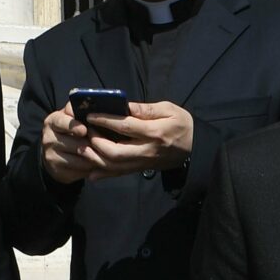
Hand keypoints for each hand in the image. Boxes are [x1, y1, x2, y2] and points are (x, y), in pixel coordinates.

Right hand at [40, 105, 106, 185]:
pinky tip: (96, 164)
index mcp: (53, 121)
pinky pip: (80, 171)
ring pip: (80, 158)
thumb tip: (95, 105)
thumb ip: (79, 110)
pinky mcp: (58, 171)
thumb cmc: (69, 132)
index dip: (73, 125)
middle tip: (106, 144)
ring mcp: (51, 156)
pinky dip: (91, 168)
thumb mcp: (71, 118)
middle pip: (76, 143)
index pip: (61, 121)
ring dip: (95, 157)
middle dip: (93, 144)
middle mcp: (48, 138)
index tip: (83, 130)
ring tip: (104, 154)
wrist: (54, 156)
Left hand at [79, 100, 194, 174]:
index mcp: (155, 132)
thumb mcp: (169, 109)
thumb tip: (123, 105)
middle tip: (85, 132)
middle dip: (96, 143)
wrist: (196, 148)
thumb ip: (145, 109)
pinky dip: (104, 174)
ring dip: (96, 159)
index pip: (126, 126)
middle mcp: (147, 150)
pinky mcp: (142, 169)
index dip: (106, 120)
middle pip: (115, 152)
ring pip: (115, 166)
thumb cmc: (182, 124)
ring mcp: (144, 163)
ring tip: (83, 147)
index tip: (90, 115)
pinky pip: (120, 174)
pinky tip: (90, 173)